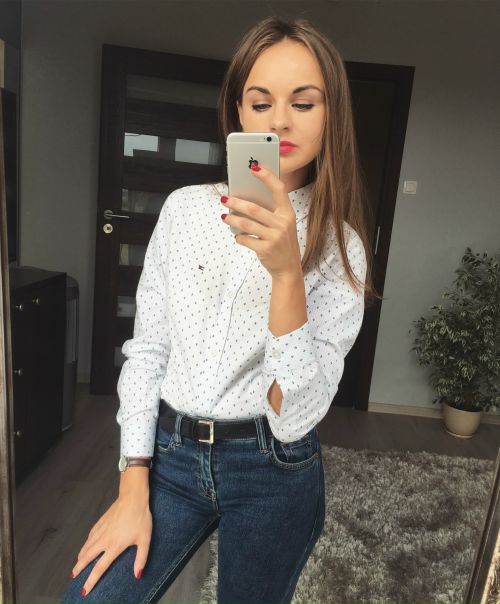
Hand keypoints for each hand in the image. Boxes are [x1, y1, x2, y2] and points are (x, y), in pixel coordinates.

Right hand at [70, 492, 151, 595]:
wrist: (133, 498)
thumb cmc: (141, 519)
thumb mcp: (145, 540)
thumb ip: (141, 559)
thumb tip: (138, 575)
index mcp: (114, 546)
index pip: (99, 568)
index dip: (91, 581)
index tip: (84, 590)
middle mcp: (105, 540)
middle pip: (88, 557)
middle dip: (79, 568)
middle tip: (72, 577)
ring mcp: (101, 529)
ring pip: (87, 545)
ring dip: (81, 556)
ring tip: (76, 564)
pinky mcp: (101, 521)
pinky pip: (91, 534)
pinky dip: (86, 541)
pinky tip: (86, 543)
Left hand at [221, 164, 302, 280]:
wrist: (288, 267)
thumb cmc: (282, 242)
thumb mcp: (282, 225)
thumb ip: (269, 212)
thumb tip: (244, 200)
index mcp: (288, 213)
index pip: (279, 189)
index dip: (267, 177)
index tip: (253, 168)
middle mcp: (282, 223)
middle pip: (254, 208)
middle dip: (236, 203)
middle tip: (225, 199)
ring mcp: (274, 237)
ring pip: (246, 224)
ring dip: (232, 220)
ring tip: (225, 217)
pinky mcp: (265, 249)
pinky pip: (246, 240)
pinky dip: (239, 237)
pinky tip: (237, 236)